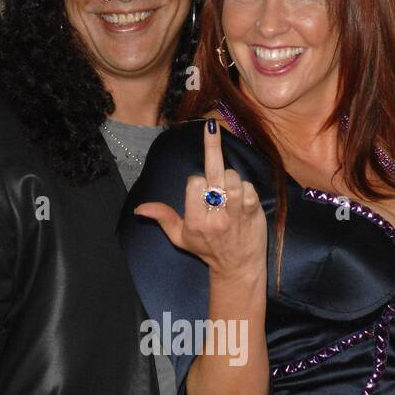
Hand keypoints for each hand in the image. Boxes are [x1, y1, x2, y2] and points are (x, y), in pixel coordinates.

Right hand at [133, 117, 266, 281]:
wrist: (238, 268)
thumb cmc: (207, 251)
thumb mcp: (180, 238)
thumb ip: (163, 218)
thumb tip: (140, 208)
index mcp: (195, 222)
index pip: (194, 184)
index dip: (196, 180)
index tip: (198, 187)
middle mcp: (216, 217)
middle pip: (214, 173)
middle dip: (212, 146)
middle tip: (211, 126)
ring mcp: (237, 214)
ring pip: (232, 177)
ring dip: (229, 178)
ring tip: (227, 192)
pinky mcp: (254, 211)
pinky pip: (248, 186)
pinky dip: (245, 188)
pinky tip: (241, 199)